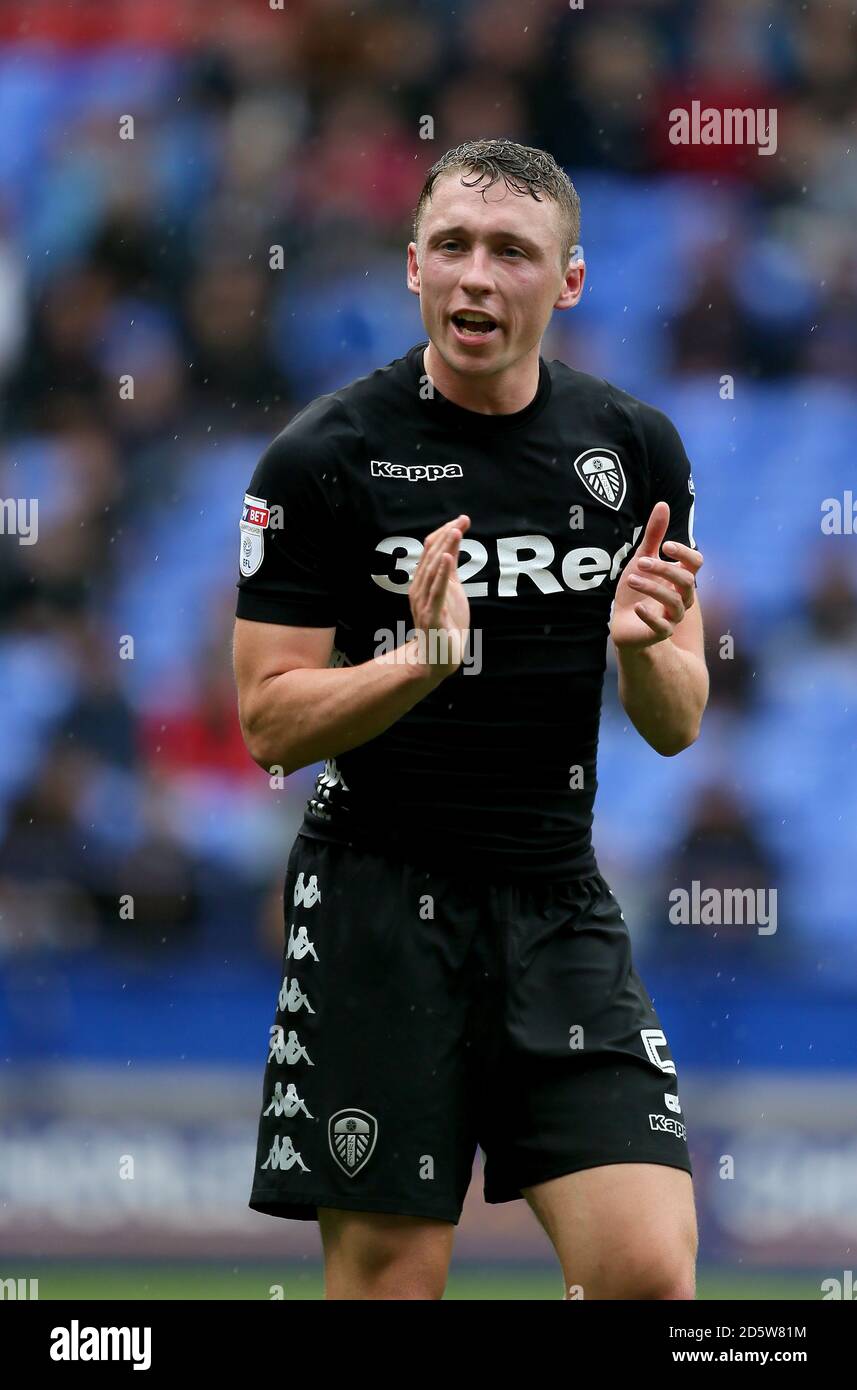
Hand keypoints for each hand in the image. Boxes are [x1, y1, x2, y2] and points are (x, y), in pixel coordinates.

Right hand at [408, 513, 470, 678]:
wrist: (438, 659)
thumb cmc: (445, 624)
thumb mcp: (451, 592)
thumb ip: (451, 570)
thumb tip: (454, 545)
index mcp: (423, 582)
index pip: (431, 551)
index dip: (445, 534)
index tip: (462, 519)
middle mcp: (419, 590)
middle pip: (431, 557)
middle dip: (447, 537)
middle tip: (461, 520)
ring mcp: (424, 603)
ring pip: (432, 571)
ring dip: (445, 549)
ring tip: (455, 532)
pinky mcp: (432, 617)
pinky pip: (436, 593)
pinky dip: (442, 575)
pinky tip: (448, 558)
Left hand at [611, 501, 702, 649]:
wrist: (623, 621)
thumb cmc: (636, 589)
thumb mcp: (642, 559)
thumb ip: (654, 536)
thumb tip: (663, 504)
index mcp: (680, 577)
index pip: (695, 563)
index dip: (685, 553)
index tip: (665, 545)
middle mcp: (682, 596)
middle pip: (686, 581)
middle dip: (663, 569)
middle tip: (640, 562)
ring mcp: (673, 616)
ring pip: (674, 602)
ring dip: (652, 588)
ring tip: (631, 579)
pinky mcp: (660, 632)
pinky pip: (662, 627)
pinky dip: (650, 616)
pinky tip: (637, 607)